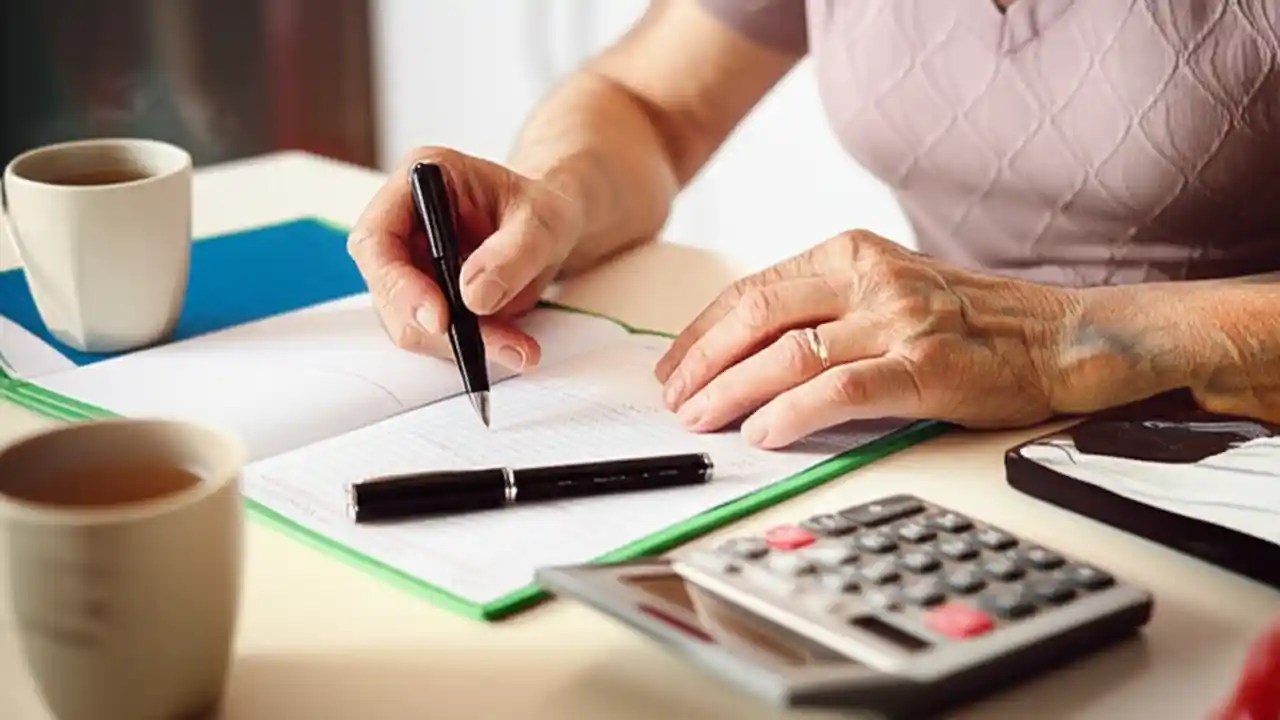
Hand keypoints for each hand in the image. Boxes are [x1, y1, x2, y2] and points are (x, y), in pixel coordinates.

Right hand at [347, 147, 582, 369]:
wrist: (550, 230)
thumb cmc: (542, 211)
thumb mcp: (545, 222)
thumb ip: (513, 253)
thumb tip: (474, 295)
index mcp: (421, 179)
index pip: (377, 237)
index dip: (397, 283)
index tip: (439, 318)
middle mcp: (403, 221)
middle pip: (388, 287)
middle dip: (435, 325)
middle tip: (487, 344)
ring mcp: (408, 263)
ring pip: (409, 321)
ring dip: (457, 342)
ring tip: (515, 345)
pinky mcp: (424, 297)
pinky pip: (434, 336)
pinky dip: (469, 347)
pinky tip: (509, 345)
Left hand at [655, 230, 1077, 447]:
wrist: (1058, 336)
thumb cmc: (970, 321)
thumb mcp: (887, 289)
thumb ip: (824, 308)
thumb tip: (744, 353)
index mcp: (850, 254)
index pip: (752, 290)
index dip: (701, 332)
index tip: (673, 366)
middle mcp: (869, 278)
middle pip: (758, 316)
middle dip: (703, 362)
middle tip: (675, 399)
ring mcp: (898, 321)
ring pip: (789, 353)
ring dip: (732, 391)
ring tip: (703, 419)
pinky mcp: (925, 368)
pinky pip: (840, 389)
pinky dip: (791, 412)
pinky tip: (762, 432)